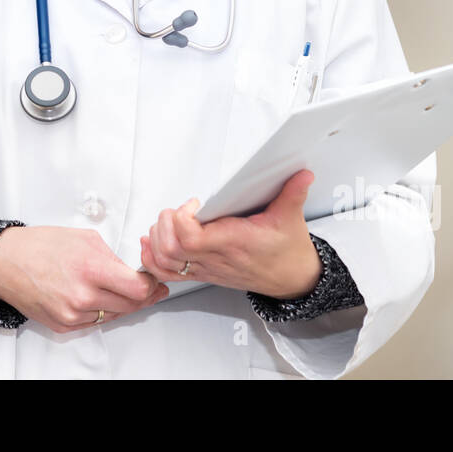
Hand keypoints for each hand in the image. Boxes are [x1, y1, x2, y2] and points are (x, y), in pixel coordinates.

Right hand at [0, 226, 169, 333]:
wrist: (5, 262)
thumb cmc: (40, 246)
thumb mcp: (85, 238)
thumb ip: (112, 257)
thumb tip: (132, 270)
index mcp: (91, 269)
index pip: (138, 288)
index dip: (151, 285)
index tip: (154, 280)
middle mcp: (82, 297)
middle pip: (130, 306)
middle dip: (143, 296)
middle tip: (150, 287)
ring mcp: (72, 315)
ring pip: (113, 316)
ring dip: (121, 304)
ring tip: (120, 289)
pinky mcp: (62, 326)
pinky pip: (93, 323)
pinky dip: (100, 311)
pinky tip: (97, 297)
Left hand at [139, 169, 322, 298]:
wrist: (291, 279)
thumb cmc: (287, 251)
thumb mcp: (291, 218)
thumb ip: (294, 192)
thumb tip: (302, 173)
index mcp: (233, 242)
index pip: (192, 239)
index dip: (182, 219)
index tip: (194, 204)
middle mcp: (216, 258)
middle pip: (171, 249)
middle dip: (164, 224)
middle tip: (176, 210)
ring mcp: (207, 268)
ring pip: (166, 262)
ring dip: (156, 239)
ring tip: (164, 221)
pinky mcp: (203, 273)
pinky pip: (168, 273)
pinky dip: (153, 260)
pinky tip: (150, 243)